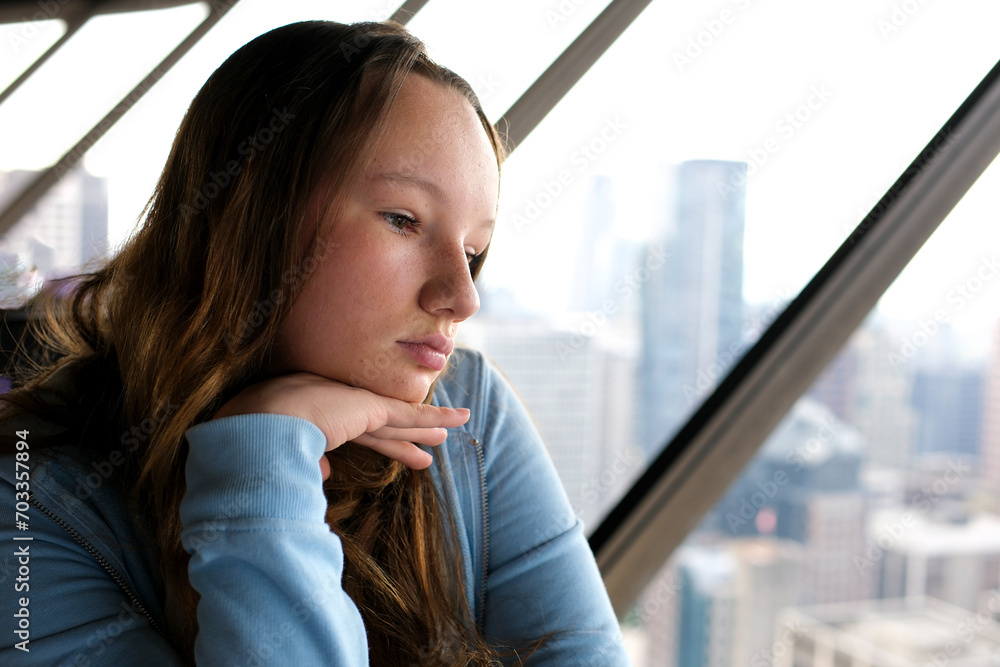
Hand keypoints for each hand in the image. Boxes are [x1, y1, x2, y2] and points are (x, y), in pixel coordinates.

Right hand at [212, 373, 468, 478]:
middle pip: (378, 425)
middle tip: (425, 445)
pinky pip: (411, 415)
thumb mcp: (280, 458)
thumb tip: (325, 475)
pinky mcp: (370, 408)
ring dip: (425, 427)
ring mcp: (353, 405)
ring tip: (447, 435)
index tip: (385, 448)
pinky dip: (437, 417)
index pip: (350, 432)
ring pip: (399, 419)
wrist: (260, 421)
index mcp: (311, 417)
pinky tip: (459, 419)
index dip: (372, 441)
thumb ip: (304, 463)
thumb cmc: (257, 443)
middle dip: (402, 436)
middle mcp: (334, 406)